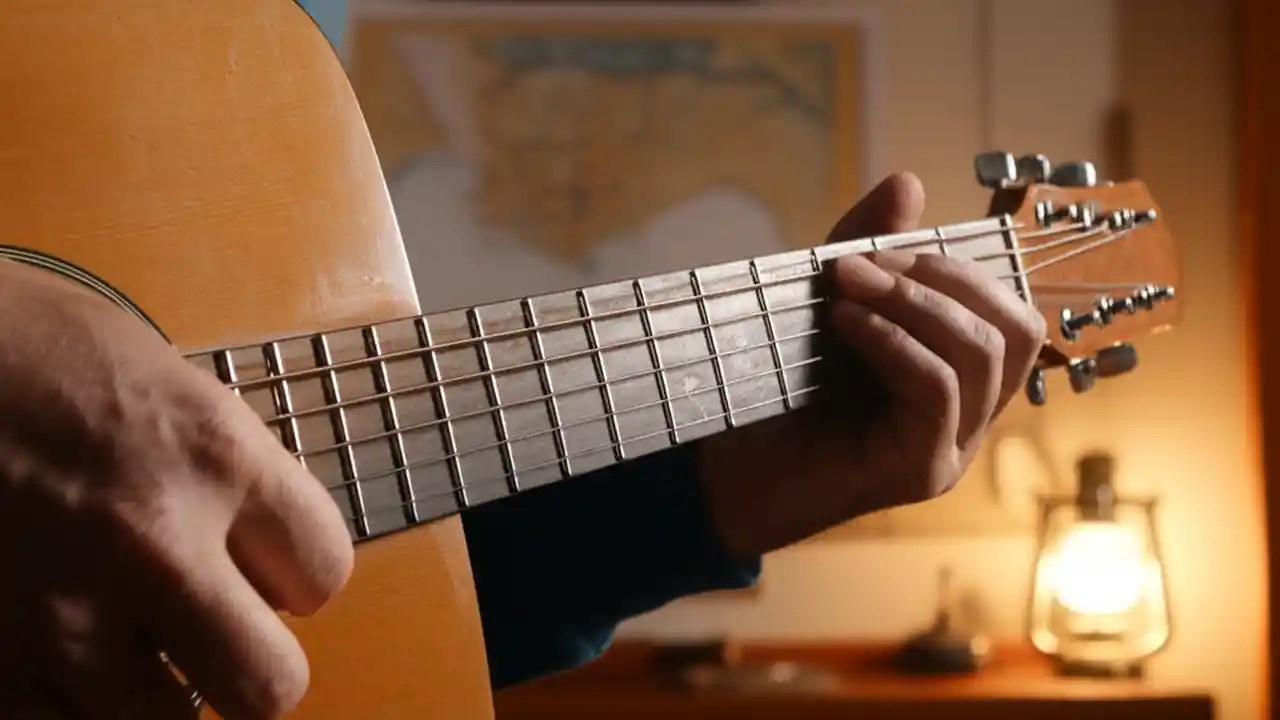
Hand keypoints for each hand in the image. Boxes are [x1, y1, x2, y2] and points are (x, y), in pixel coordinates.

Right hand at [0, 263, 352, 717]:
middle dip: (250, 663)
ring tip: (120, 636)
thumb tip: (264, 554)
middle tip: (214, 632)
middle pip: (268, 685)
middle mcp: (151, 544)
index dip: (298, 574)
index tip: (265, 565)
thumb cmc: (29, 349)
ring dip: (154, 690)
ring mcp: (58, 618)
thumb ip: (229, 474)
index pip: (325, 570)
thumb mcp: (165, 381)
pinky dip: (70, 704)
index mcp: (214, 455)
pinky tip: (53, 647)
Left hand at [698, 173, 1046, 557]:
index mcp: (963, 381)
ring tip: (848, 287)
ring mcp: (952, 450)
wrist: (728, 473)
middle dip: (945, 278)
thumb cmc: (782, 393)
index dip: (960, 269)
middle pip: (1015, 330)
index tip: (882, 248)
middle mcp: (971, 419)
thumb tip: (910, 182)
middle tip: (866, 264)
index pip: (1011, 315)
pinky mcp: (920, 471)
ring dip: (914, 303)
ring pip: (982, 355)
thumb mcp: (831, 305)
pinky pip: (938, 389)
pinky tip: (845, 323)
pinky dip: (894, 340)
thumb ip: (870, 250)